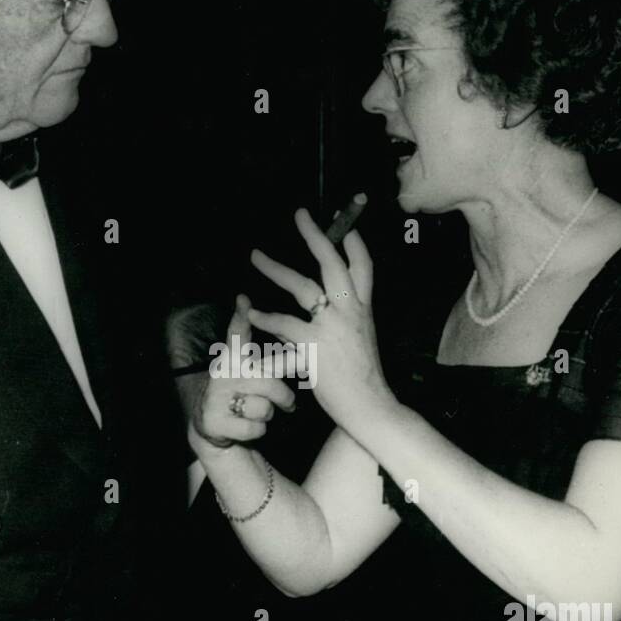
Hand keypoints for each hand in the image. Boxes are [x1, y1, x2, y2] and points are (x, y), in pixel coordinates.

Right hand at [188, 294, 296, 456]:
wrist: (213, 423)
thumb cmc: (245, 390)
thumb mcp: (254, 370)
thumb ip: (276, 355)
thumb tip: (299, 340)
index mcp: (233, 357)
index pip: (237, 334)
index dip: (241, 317)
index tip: (243, 299)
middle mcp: (222, 373)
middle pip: (269, 383)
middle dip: (284, 397)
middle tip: (287, 403)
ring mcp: (215, 397)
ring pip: (263, 409)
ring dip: (268, 415)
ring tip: (258, 412)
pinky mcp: (214, 421)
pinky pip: (255, 428)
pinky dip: (258, 431)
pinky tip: (246, 425)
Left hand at [248, 206, 394, 435]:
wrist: (370, 406)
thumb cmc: (360, 379)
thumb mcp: (356, 342)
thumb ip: (331, 325)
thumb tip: (299, 317)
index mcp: (363, 310)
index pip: (363, 267)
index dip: (354, 242)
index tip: (345, 222)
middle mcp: (350, 312)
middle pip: (333, 263)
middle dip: (316, 235)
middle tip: (299, 215)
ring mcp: (333, 326)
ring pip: (302, 287)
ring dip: (276, 269)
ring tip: (256, 256)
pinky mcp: (315, 346)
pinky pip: (284, 325)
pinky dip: (265, 317)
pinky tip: (250, 312)